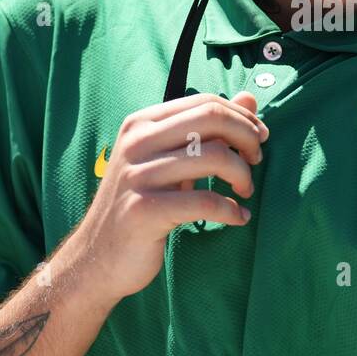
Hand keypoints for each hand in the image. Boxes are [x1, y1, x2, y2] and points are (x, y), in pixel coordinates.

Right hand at [76, 91, 266, 302]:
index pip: (205, 102)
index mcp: (142, 124)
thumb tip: (250, 98)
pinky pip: (205, 201)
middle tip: (256, 161)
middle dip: (247, 138)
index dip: (241, 118)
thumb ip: (209, 129)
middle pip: (211, 119)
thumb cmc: (142, 203)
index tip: (259, 138)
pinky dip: (231, 210)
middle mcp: (137, 143)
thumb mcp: (171, 160)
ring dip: (242, 175)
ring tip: (245, 192)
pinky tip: (238, 217)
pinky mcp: (144, 210)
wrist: (97, 257)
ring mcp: (138, 176)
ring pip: (214, 157)